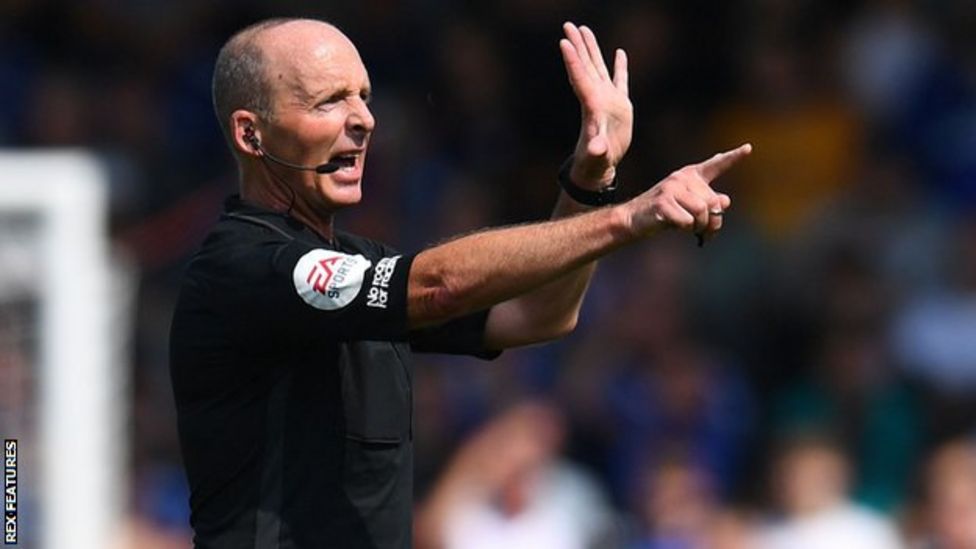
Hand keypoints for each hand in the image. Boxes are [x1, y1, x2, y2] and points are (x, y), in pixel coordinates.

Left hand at [559, 22, 631, 187]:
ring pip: (598, 67)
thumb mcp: (598, 155)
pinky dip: (619, 67)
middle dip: (577, 46)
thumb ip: (598, 150)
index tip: (565, 42)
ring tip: (584, 29)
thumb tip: (597, 149)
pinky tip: (619, 52)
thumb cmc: (596, 161)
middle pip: (584, 66)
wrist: (600, 165)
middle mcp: (596, 98)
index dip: (573, 61)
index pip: (580, 78)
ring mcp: (607, 99)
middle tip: (568, 25)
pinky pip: (619, 80)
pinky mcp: (620, 105)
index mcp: (591, 106)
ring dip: (591, 49)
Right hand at [623, 144, 752, 239]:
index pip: (715, 166)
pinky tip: (673, 226)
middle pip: (712, 202)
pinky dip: (684, 229)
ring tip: (691, 230)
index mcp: (689, 176)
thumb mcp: (687, 208)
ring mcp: (671, 188)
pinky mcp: (663, 202)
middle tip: (706, 233)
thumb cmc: (663, 214)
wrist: (633, 219)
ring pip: (702, 212)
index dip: (733, 158)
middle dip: (713, 222)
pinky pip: (687, 221)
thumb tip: (725, 201)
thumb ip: (707, 203)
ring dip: (699, 226)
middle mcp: (682, 178)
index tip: (749, 148)